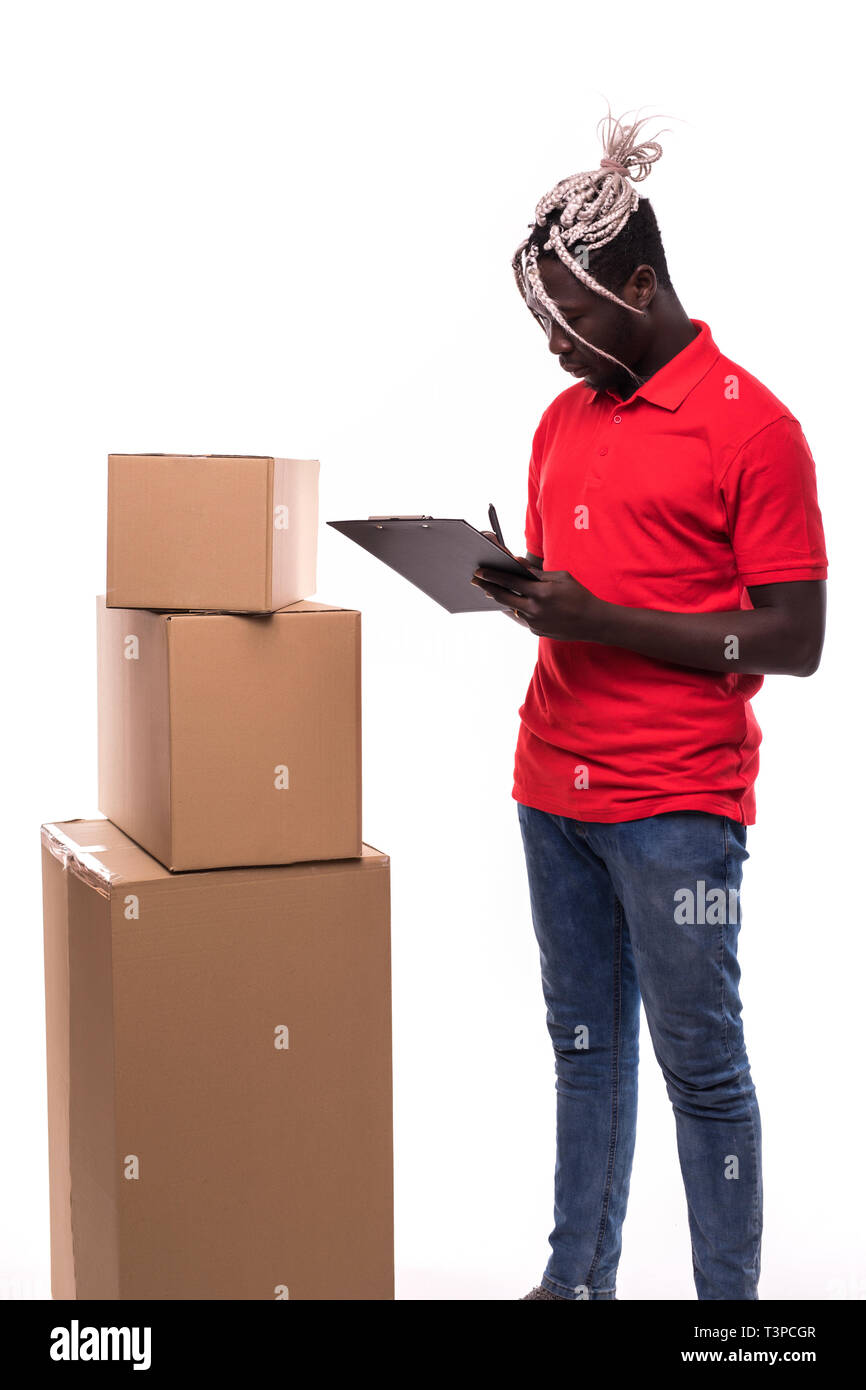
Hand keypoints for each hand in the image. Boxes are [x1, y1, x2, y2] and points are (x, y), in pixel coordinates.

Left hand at [471, 559, 603, 639]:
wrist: (592, 622)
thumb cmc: (578, 595)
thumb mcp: (561, 577)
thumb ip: (538, 573)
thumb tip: (518, 565)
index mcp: (541, 592)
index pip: (511, 582)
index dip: (493, 576)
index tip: (480, 571)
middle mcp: (535, 609)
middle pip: (504, 597)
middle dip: (488, 588)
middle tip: (475, 581)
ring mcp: (534, 622)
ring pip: (513, 608)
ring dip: (504, 599)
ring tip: (492, 590)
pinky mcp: (535, 631)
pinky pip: (524, 617)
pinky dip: (521, 609)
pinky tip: (520, 603)